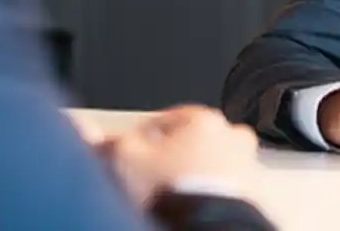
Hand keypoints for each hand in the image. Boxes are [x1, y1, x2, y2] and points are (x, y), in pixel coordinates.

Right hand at [99, 106, 259, 205]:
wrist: (209, 226)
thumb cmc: (173, 191)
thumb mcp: (126, 160)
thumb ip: (107, 141)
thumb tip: (84, 130)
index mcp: (205, 119)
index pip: (168, 119)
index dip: (143, 137)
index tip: (133, 152)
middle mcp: (232, 138)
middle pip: (194, 143)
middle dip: (174, 157)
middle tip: (154, 177)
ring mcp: (247, 168)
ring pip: (212, 166)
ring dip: (194, 177)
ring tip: (172, 197)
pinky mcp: (255, 197)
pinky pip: (226, 191)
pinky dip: (212, 197)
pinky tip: (192, 209)